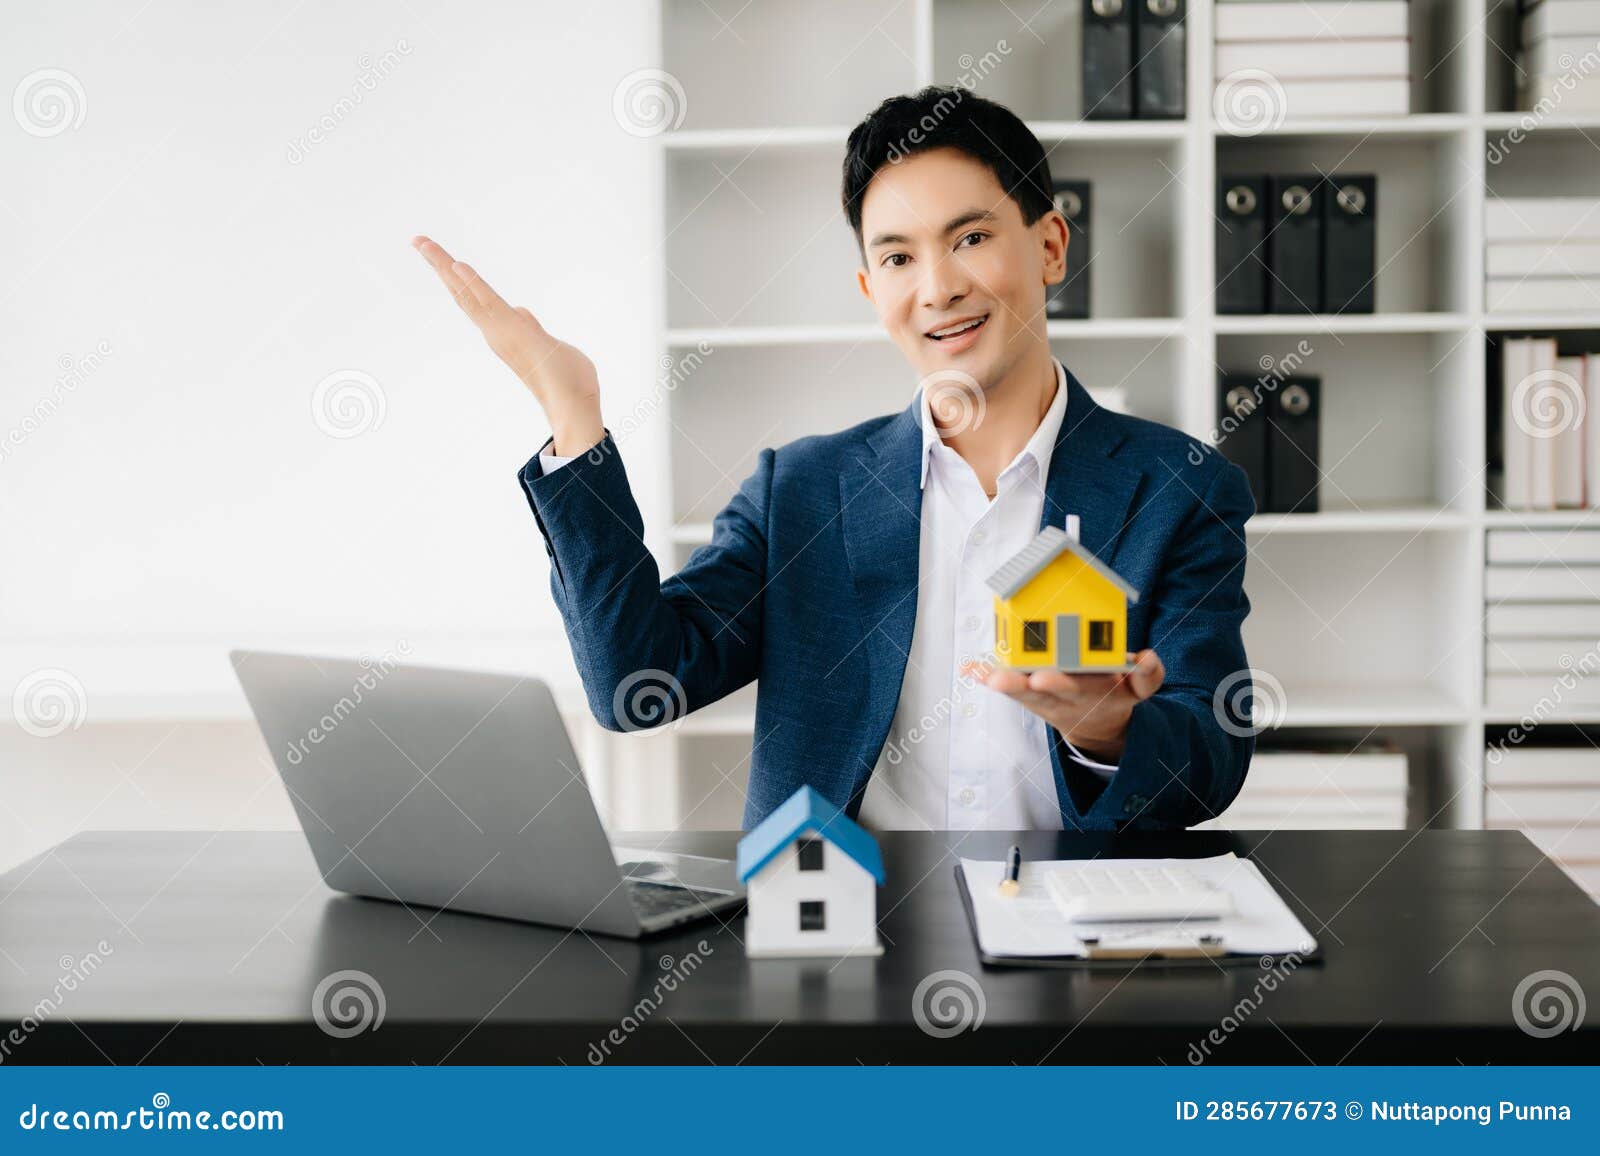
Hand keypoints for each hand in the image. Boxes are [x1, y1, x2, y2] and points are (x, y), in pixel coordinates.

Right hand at [411, 235, 603, 455]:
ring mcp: (502, 333)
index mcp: (504, 332)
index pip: (475, 299)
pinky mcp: (514, 333)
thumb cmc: (566, 380)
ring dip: (445, 267)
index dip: (458, 278)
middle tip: (417, 240)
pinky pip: (490, 304)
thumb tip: (522, 312)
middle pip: (462, 293)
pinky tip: (457, 265)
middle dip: (439, 266)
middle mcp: (496, 332)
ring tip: (423, 243)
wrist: (574, 406)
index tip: (445, 258)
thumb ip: (530, 326)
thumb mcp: (547, 343)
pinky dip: (472, 284)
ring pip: (468, 294)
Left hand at [959, 649, 1164, 763]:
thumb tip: (1149, 658)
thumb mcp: (1137, 691)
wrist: (1094, 722)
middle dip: (1019, 686)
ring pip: (1018, 690)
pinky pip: (1005, 683)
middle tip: (1001, 680)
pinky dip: (985, 675)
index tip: (1043, 678)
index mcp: (1086, 693)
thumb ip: (1148, 677)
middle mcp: (1058, 696)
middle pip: (1036, 693)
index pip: (1071, 689)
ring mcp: (1039, 695)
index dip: (1058, 684)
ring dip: (999, 681)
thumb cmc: (1113, 695)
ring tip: (982, 673)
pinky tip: (970, 668)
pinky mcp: (1027, 692)